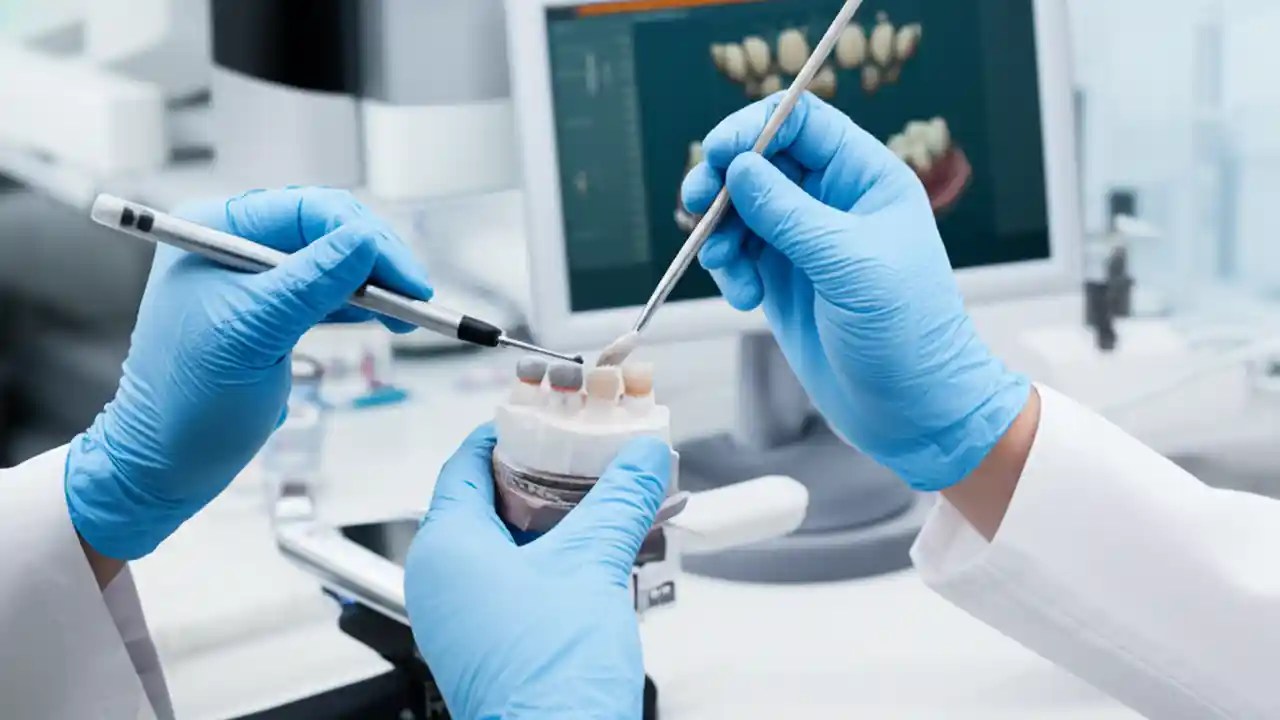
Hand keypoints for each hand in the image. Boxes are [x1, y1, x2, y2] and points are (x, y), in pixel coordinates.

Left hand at [66, 187, 432, 559]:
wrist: (163, 464)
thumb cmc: (188, 402)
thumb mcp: (254, 333)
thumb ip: (313, 281)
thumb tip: (368, 241)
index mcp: (215, 231)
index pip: (310, 211)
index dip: (367, 239)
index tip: (408, 280)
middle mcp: (233, 245)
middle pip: (327, 230)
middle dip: (376, 259)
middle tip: (416, 297)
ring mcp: (253, 280)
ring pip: (333, 260)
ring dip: (374, 283)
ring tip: (407, 313)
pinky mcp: (270, 313)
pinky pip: (326, 291)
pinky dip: (359, 303)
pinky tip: (383, 317)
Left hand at [405, 424, 670, 719]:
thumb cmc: (550, 677)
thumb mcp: (594, 564)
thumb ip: (621, 499)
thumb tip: (644, 456)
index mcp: (447, 546)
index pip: (465, 463)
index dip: (505, 433)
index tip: (541, 418)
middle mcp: (440, 579)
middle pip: (487, 501)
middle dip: (541, 478)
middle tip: (585, 459)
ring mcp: (459, 615)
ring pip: (503, 544)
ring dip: (552, 522)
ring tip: (601, 505)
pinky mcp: (484, 642)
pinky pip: (510, 582)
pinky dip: (548, 561)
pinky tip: (594, 556)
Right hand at [681, 93, 1028, 490]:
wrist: (913, 411)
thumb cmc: (907, 333)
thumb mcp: (849, 264)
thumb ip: (788, 213)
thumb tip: (739, 167)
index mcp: (865, 179)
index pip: (802, 124)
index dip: (754, 128)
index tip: (719, 154)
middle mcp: (832, 203)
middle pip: (760, 162)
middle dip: (723, 180)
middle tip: (697, 204)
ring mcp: (804, 243)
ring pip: (740, 210)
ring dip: (720, 233)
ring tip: (726, 267)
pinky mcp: (782, 282)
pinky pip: (737, 255)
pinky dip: (728, 270)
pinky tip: (745, 298)